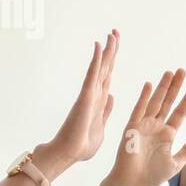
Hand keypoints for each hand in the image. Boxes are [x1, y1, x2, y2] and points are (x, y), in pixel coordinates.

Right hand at [48, 30, 118, 164]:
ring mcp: (90, 93)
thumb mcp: (102, 125)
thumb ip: (106, 111)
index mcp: (101, 100)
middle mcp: (95, 94)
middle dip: (112, 50)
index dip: (113, 60)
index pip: (108, 75)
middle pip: (106, 67)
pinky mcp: (86, 96)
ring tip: (112, 33)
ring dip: (107, 50)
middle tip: (115, 32)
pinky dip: (96, 59)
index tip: (116, 46)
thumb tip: (111, 97)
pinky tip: (99, 45)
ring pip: (101, 67)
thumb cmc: (83, 145)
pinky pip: (92, 74)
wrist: (69, 153)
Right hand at [106, 70, 185, 185]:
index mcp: (168, 134)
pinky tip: (150, 85)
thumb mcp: (176, 163)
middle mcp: (156, 127)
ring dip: (163, 87)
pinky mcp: (133, 127)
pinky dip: (144, 97)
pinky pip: (139, 109)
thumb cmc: (152, 176)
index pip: (180, 113)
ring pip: (156, 102)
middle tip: (182, 70)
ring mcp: (145, 125)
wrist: (133, 182)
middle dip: (176, 87)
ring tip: (170, 72)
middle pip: (168, 102)